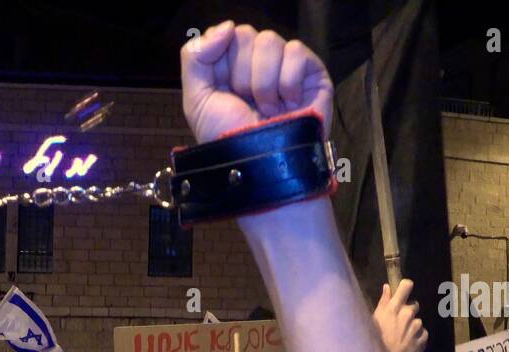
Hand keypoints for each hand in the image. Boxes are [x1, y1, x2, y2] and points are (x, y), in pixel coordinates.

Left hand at [181, 21, 333, 145]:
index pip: (225, 34)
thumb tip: (226, 26)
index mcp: (230, 66)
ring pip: (269, 41)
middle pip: (246, 34)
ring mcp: (286, 66)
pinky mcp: (312, 73)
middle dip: (241, 75)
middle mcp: (258, 63)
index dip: (221, 60)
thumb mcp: (197, 99)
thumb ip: (195, 57)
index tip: (224, 88)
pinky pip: (296, 51)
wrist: (257, 167)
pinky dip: (287, 83)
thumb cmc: (228, 139)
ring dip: (263, 83)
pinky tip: (288, 105)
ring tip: (268, 110)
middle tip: (248, 104)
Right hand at [373, 279, 426, 351]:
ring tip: (401, 337)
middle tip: (398, 322)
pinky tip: (408, 343)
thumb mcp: (374, 320)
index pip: (406, 286)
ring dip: (412, 326)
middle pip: (413, 305)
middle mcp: (408, 314)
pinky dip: (417, 336)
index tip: (403, 290)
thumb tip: (387, 287)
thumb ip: (383, 303)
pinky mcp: (423, 338)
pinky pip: (422, 333)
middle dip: (407, 311)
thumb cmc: (375, 341)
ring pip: (417, 321)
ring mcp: (417, 326)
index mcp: (394, 308)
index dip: (405, 286)